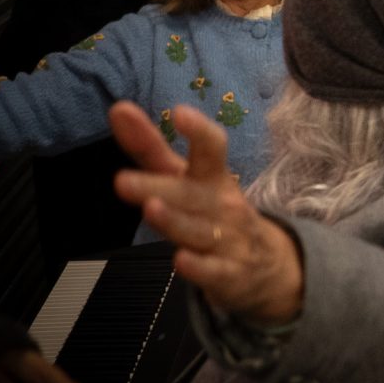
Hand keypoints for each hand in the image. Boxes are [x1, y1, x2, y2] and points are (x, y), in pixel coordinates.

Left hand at [108, 102, 303, 324]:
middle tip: (121, 180)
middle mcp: (222, 204)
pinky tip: (181, 260)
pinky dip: (199, 267)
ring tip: (151, 208)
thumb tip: (118, 108)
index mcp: (212, 177)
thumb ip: (150, 148)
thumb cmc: (213, 211)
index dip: (198, 132)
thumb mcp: (186, 179)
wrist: (265, 266)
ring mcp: (227, 239)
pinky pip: (213, 271)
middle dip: (158, 186)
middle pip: (190, 194)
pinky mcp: (228, 274)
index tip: (180, 113)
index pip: (211, 149)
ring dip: (175, 220)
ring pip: (198, 230)